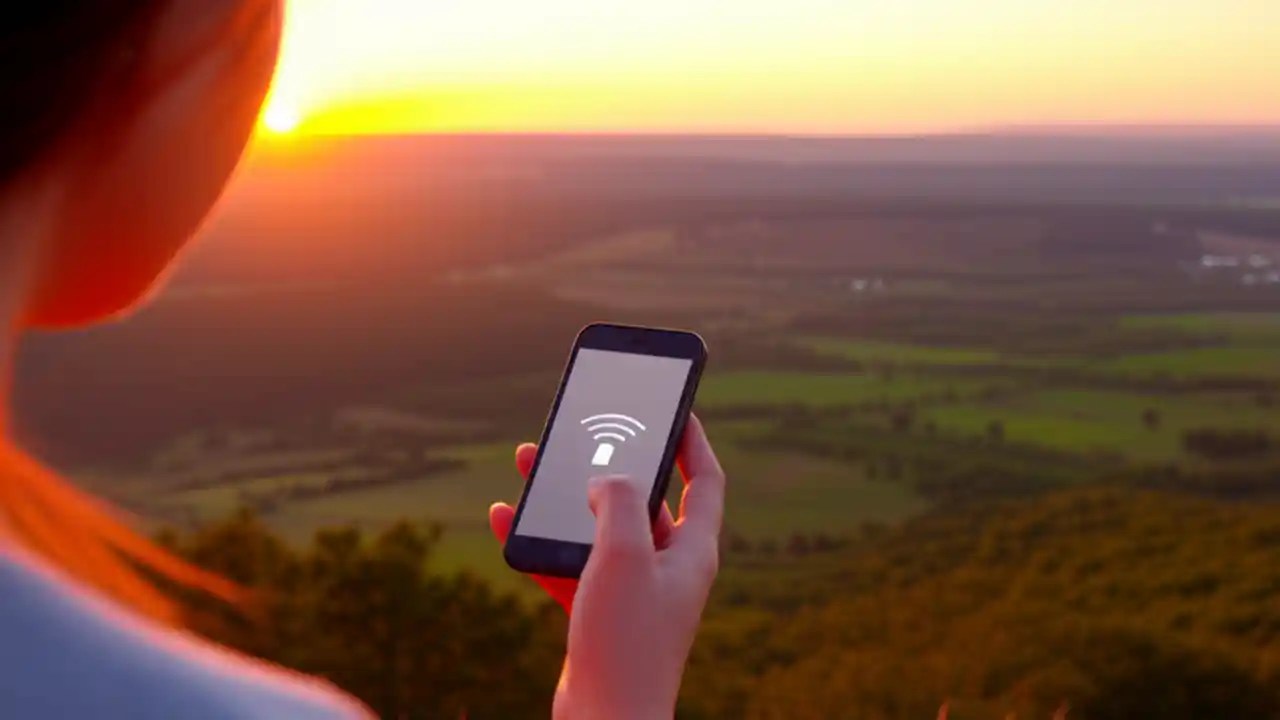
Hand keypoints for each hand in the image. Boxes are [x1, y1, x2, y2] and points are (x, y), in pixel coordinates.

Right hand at [488, 414, 725, 718]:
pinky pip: (567, 565)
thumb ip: (618, 499)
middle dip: (610, 461)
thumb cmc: (625, 642)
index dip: (694, 440)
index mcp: (691, 551)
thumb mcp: (623, 553)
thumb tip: (604, 481)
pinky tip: (504, 519)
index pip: (706, 481)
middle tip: (586, 427)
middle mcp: (667, 569)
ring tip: (531, 458)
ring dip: (564, 496)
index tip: (678, 408)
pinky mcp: (597, 615)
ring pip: (597, 529)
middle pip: (642, 499)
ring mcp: (632, 593)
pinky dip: (539, 542)